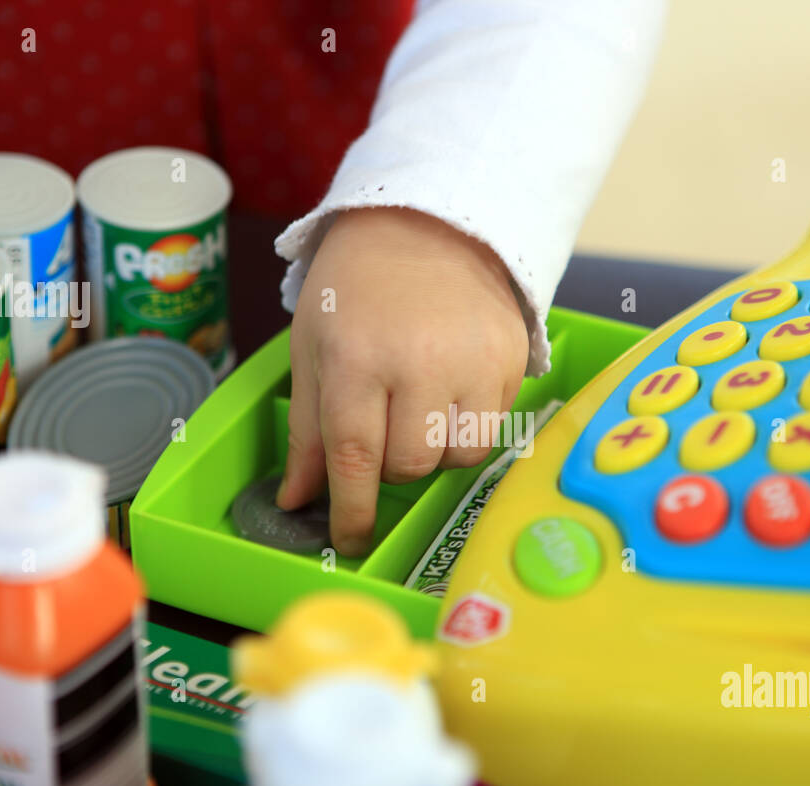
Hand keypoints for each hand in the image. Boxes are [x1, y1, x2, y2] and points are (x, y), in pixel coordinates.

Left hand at [277, 207, 528, 555]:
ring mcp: (475, 359)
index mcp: (356, 357)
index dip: (352, 512)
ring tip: (418, 409)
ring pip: (457, 457)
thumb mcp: (313, 349)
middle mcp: (419, 361)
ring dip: (432, 451)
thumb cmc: (355, 288)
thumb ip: (307, 431)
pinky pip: (492, 429)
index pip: (356, 458)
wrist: (428, 223)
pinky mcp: (513, 357)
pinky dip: (466, 427)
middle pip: (411, 465)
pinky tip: (450, 391)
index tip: (350, 539)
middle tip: (382, 429)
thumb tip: (296, 500)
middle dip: (391, 466)